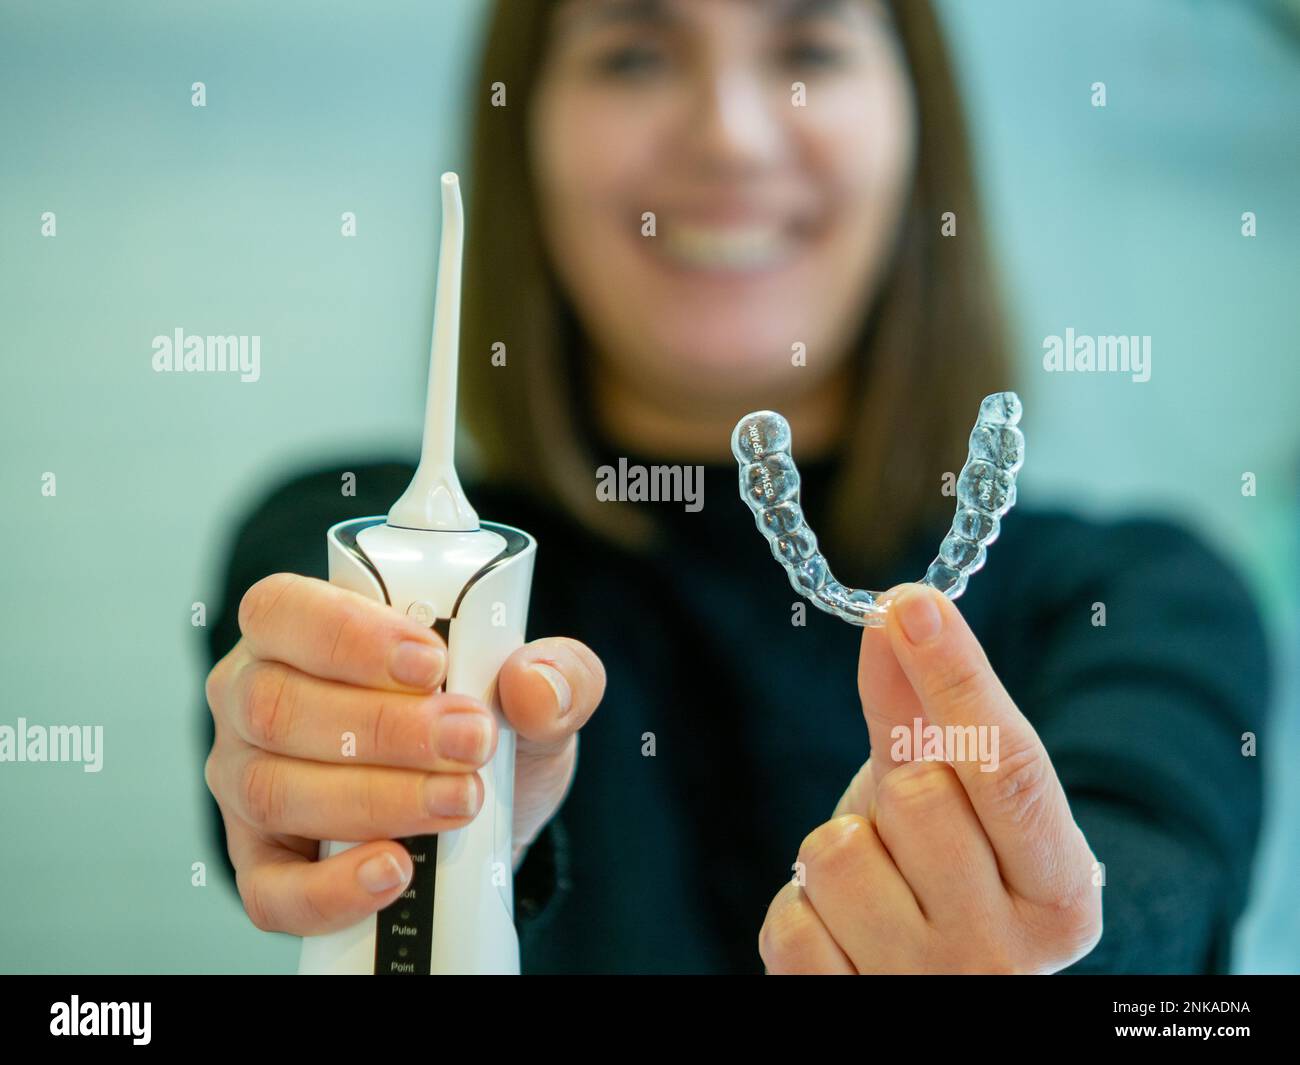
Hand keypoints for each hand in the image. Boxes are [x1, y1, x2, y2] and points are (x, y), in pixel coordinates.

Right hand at [204, 573, 603, 934]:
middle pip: (278, 707)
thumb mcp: (537, 689)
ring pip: (275, 792)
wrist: (490, 817)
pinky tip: (395, 870)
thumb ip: (557, 672)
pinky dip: (333, 888)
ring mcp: (245, 787)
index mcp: (299, 631)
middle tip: (469, 740)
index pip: (284, 611)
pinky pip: (270, 890)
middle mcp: (254, 701)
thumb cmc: (485, 724)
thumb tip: (532, 683)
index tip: (431, 664)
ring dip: (376, 798)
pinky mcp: (262, 868)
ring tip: (459, 799)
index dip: (350, 635)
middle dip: (384, 727)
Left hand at [759, 583, 1101, 973]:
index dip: (956, 678)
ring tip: (876, 885)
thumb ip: (928, 711)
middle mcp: (1004, 959)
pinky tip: (843, 930)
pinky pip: (789, 920)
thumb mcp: (958, 801)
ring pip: (835, 855)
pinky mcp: (843, 1013)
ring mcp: (923, 993)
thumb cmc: (955, 879)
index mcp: (1060, 897)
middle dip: (894, 788)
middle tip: (907, 826)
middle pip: (916, 798)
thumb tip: (898, 609)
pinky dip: (803, 910)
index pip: (1008, 770)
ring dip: (842, 850)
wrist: (932, 985)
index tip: (911, 603)